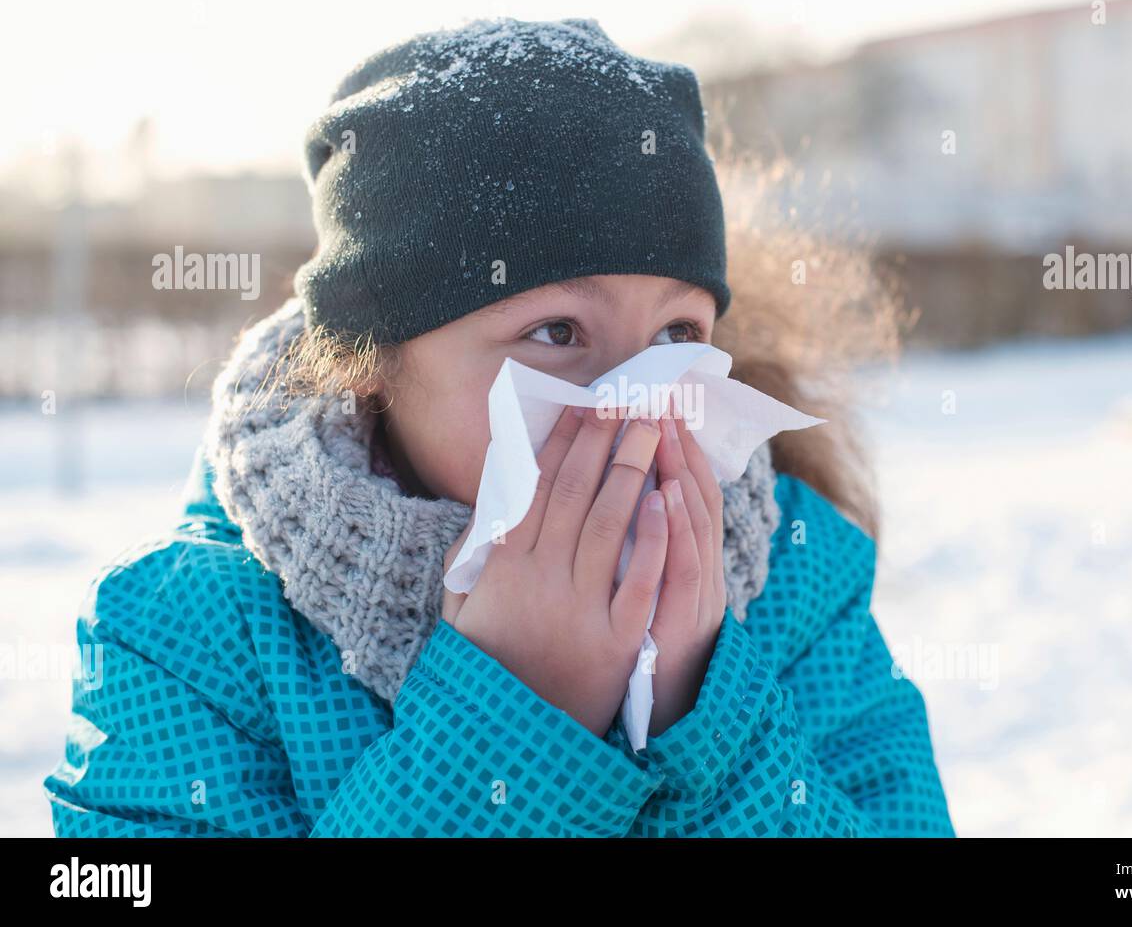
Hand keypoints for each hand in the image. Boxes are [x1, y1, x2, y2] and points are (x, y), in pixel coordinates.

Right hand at [440, 405, 667, 737]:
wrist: (509, 736)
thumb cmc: (488, 664)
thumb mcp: (462, 606)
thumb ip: (474, 553)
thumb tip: (496, 496)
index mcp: (504, 566)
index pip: (538, 488)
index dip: (565, 443)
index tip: (585, 407)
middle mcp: (541, 578)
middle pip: (579, 494)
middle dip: (605, 441)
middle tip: (630, 401)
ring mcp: (580, 608)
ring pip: (610, 524)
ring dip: (633, 470)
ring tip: (652, 429)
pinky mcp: (615, 639)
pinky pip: (639, 579)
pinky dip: (653, 538)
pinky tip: (665, 499)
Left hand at [646, 397, 726, 736]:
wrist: (664, 712)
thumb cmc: (647, 642)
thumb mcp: (650, 587)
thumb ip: (645, 541)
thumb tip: (630, 487)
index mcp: (689, 554)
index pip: (686, 485)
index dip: (676, 442)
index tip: (657, 399)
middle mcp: (700, 567)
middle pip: (694, 492)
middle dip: (676, 442)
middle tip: (658, 395)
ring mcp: (694, 592)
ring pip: (694, 521)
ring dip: (681, 471)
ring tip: (666, 426)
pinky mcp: (679, 620)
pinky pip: (680, 569)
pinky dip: (676, 531)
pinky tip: (665, 495)